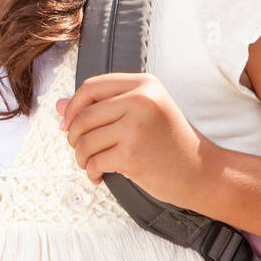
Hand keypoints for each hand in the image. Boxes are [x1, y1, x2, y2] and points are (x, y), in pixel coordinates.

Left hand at [56, 73, 216, 210]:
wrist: (201, 172)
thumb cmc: (169, 142)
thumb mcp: (140, 115)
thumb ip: (101, 107)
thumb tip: (58, 105)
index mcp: (144, 84)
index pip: (90, 87)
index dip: (73, 107)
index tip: (66, 124)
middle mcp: (141, 100)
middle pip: (83, 116)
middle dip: (74, 137)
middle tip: (81, 150)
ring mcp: (136, 127)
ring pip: (84, 140)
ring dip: (81, 158)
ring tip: (91, 164)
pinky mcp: (132, 155)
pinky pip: (93, 162)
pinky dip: (91, 172)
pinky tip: (99, 176)